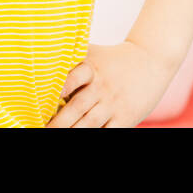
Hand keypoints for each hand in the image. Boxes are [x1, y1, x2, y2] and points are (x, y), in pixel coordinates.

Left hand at [46, 41, 175, 127]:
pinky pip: (108, 133)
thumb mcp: (93, 53)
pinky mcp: (126, 117)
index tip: (41, 101)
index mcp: (91, 68)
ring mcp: (113, 103)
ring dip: (72, 132)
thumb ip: (72, 58)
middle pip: (76, 107)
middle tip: (43, 129)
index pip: (72, 78)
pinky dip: (94, 137)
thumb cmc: (113, 59)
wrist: (152, 59)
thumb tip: (41, 61)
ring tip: (55, 136)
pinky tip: (81, 139)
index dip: (58, 89)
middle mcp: (101, 86)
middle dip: (58, 122)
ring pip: (89, 124)